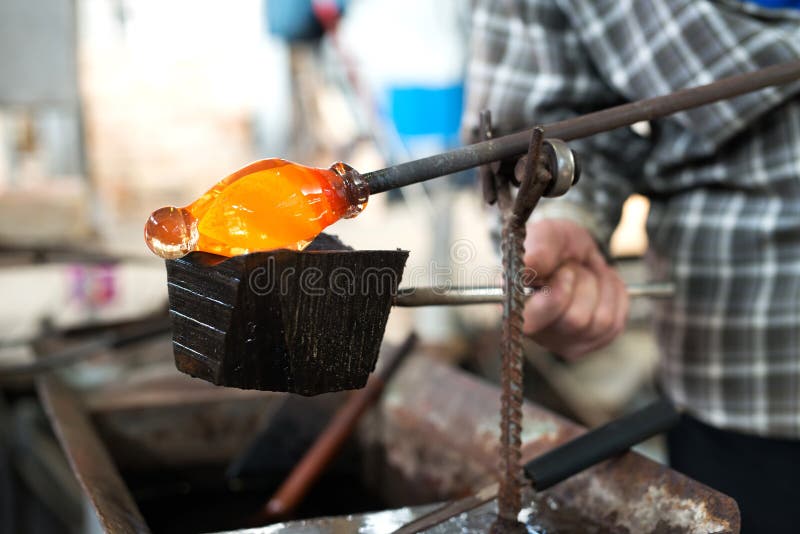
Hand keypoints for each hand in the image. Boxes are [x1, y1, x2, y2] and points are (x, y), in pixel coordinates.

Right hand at [521, 219, 628, 359]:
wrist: (573, 250)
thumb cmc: (552, 245)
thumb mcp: (545, 235)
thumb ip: (538, 249)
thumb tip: (529, 265)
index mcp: (516, 309)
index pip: (534, 321)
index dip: (556, 294)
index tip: (564, 270)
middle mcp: (539, 333)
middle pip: (576, 320)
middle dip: (582, 282)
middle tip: (572, 267)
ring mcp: (568, 342)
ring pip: (601, 321)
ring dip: (601, 286)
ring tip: (586, 273)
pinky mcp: (595, 341)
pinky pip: (617, 321)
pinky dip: (614, 295)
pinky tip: (599, 284)